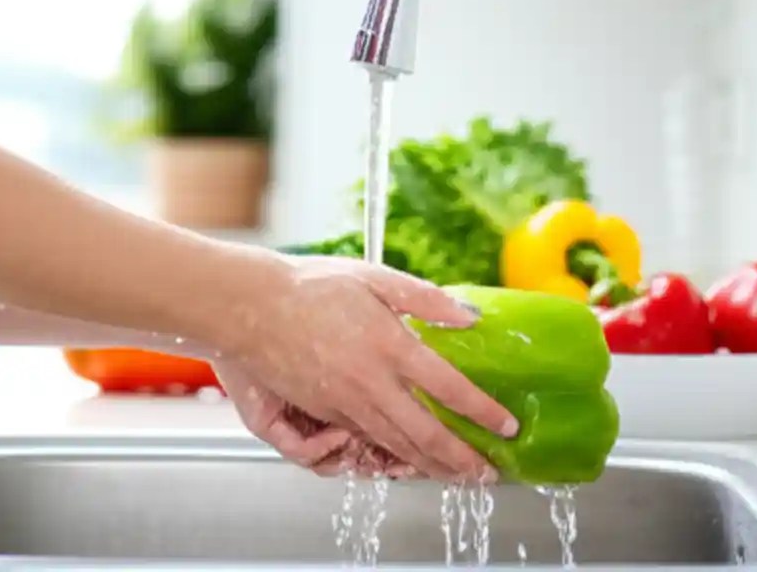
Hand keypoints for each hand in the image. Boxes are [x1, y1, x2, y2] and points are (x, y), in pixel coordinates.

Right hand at [220, 254, 517, 481]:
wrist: (248, 308)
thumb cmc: (309, 287)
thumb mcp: (375, 278)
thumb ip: (426, 299)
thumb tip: (470, 316)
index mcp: (389, 346)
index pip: (450, 389)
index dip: (483, 412)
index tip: (508, 426)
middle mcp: (370, 383)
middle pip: (427, 435)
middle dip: (463, 460)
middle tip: (489, 474)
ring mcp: (346, 403)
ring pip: (398, 446)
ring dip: (433, 466)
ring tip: (459, 477)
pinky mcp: (326, 413)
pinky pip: (369, 442)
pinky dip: (397, 456)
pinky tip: (412, 459)